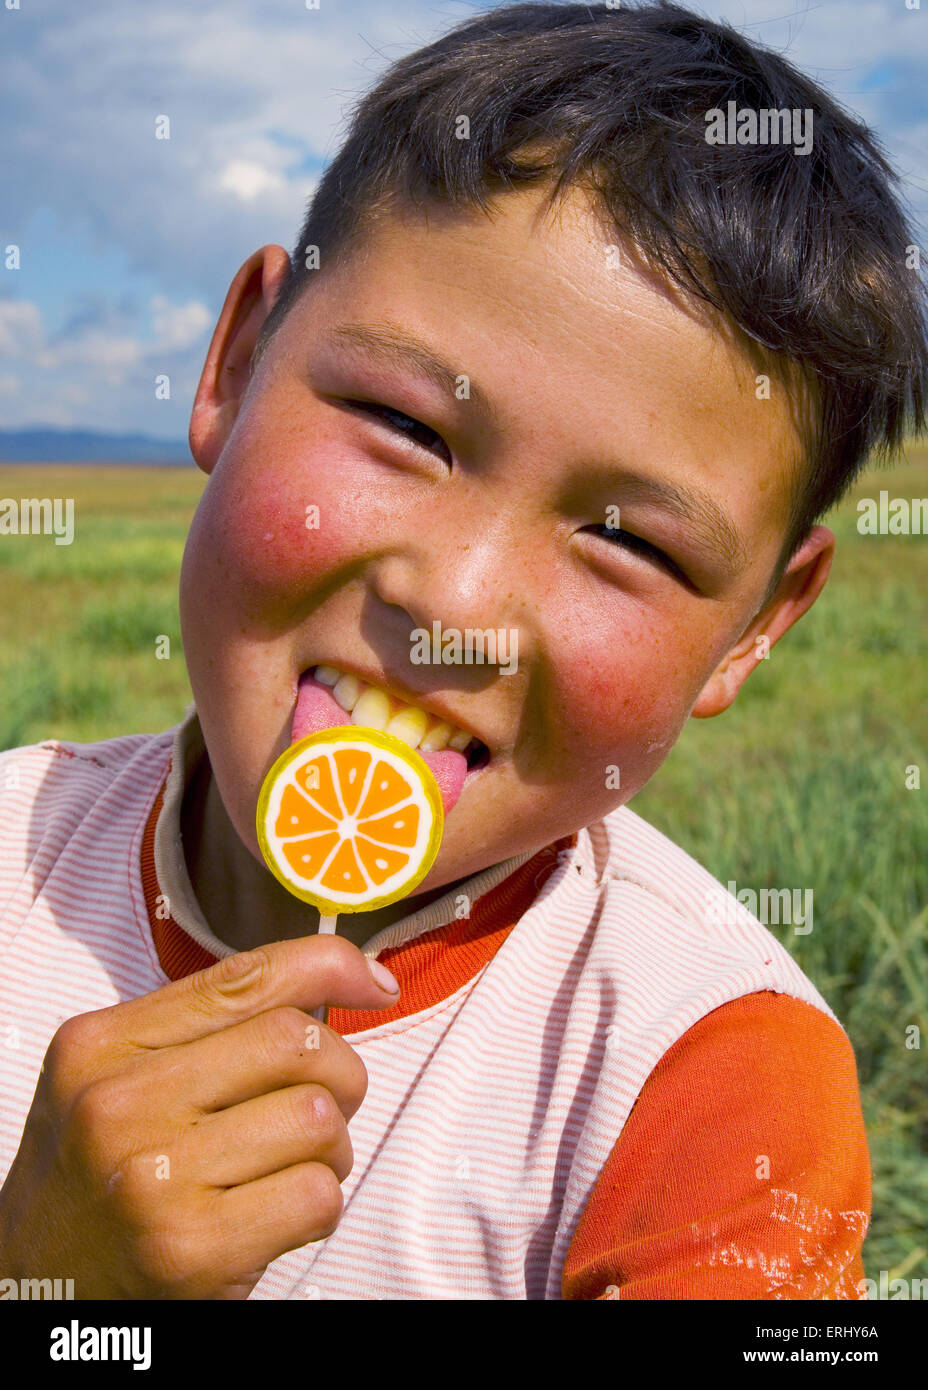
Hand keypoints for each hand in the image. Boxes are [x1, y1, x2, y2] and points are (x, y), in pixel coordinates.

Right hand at [0, 935, 399, 1298]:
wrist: (37, 1293)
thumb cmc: (101, 1176)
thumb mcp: (120, 1078)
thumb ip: (213, 1025)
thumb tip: (357, 976)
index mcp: (102, 1045)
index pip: (244, 980)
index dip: (329, 966)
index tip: (374, 983)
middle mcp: (118, 1103)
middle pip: (298, 1042)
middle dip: (340, 1074)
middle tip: (321, 1107)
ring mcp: (152, 1178)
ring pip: (319, 1118)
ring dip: (329, 1150)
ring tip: (285, 1169)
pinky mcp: (189, 1249)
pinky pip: (318, 1195)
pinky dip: (318, 1207)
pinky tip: (272, 1218)